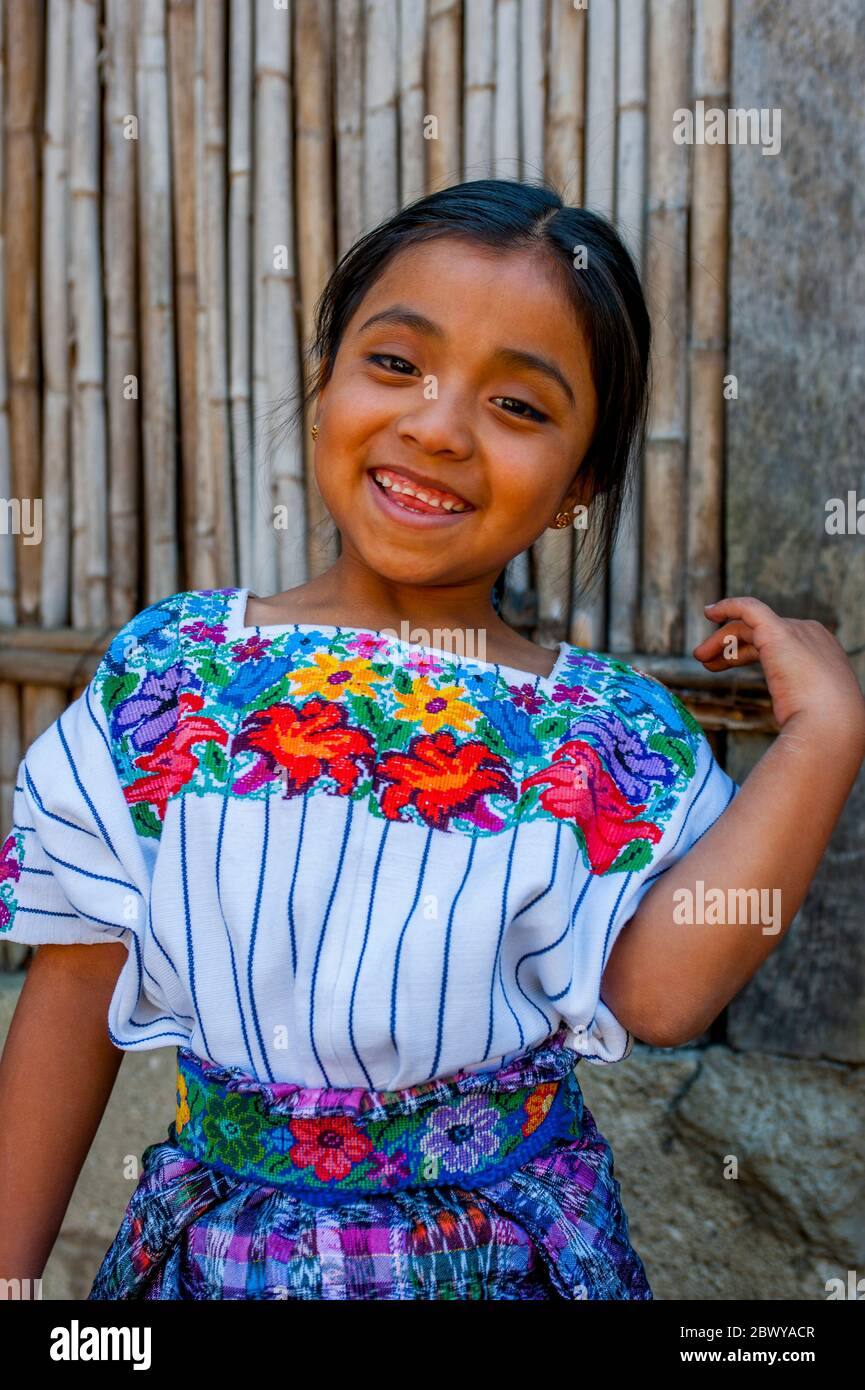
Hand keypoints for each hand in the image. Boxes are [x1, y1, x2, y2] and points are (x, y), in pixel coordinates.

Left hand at [692, 595, 864, 735]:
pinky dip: (729, 606)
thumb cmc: (822, 729)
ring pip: (749, 627)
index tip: (726, 665)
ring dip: (721, 641)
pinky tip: (710, 612)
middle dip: (731, 647)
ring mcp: (796, 630)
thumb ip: (800, 702)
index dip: (747, 652)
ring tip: (700, 657)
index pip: (778, 644)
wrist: (830, 725)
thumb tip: (788, 717)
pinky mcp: (777, 630)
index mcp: (823, 652)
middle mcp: (811, 636)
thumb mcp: (813, 711)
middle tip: (708, 663)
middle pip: (761, 634)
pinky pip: (749, 608)